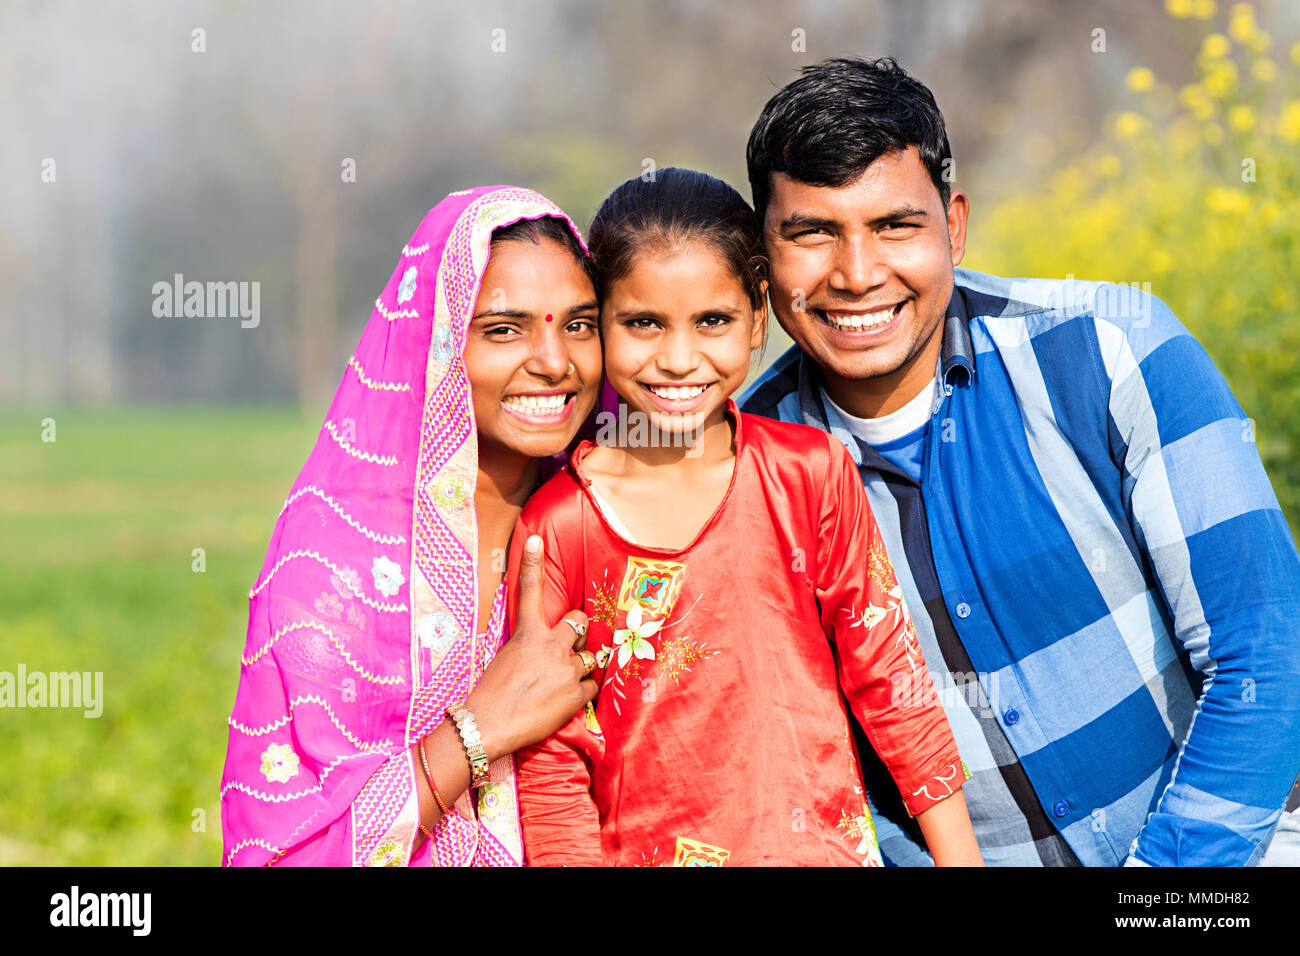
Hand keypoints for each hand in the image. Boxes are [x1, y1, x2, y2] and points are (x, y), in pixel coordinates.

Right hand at [465, 535, 596, 759]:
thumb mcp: (506, 657)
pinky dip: (583, 691)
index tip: (535, 539)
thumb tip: (541, 644)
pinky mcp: (575, 694)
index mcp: (527, 634)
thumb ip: (528, 644)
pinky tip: (566, 700)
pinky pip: (592, 685)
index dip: (532, 562)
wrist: (487, 726)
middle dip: (578, 632)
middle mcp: (550, 646)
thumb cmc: (491, 694)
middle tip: (568, 647)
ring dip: (581, 665)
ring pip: (590, 656)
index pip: (530, 591)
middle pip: (579, 623)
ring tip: (562, 681)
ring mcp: (565, 669)